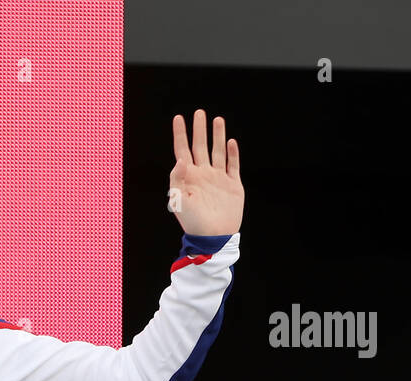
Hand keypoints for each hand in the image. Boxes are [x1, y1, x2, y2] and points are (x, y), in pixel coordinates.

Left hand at [169, 110, 242, 235]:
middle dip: (199, 129)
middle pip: (200, 146)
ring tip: (217, 120)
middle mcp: (203, 175)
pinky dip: (233, 153)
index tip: (178, 118)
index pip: (183, 151)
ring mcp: (218, 179)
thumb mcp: (178, 201)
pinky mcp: (233, 185)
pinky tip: (231, 142)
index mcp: (188, 178)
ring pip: (217, 152)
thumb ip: (177, 179)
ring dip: (217, 136)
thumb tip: (181, 159)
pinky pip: (232, 165)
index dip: (180, 134)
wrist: (213, 237)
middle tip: (199, 112)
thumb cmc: (193, 223)